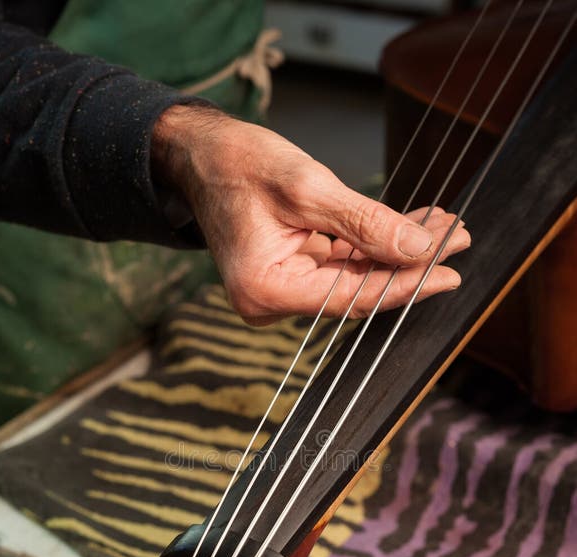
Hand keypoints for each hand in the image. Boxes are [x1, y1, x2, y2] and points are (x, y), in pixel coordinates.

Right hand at [152, 106, 470, 324]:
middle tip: (456, 239)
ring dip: (397, 251)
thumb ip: (366, 223)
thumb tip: (418, 250)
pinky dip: (375, 244)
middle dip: (408, 263)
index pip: (351, 298)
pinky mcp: (291, 275)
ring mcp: (281, 290)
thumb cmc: (239, 164)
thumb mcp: (307, 188)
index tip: (448, 273)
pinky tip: (411, 227)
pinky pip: (342, 265)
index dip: (404, 285)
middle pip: (357, 290)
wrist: (201, 155)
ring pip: (355, 277)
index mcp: (266, 288)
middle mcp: (272, 301)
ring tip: (442, 228)